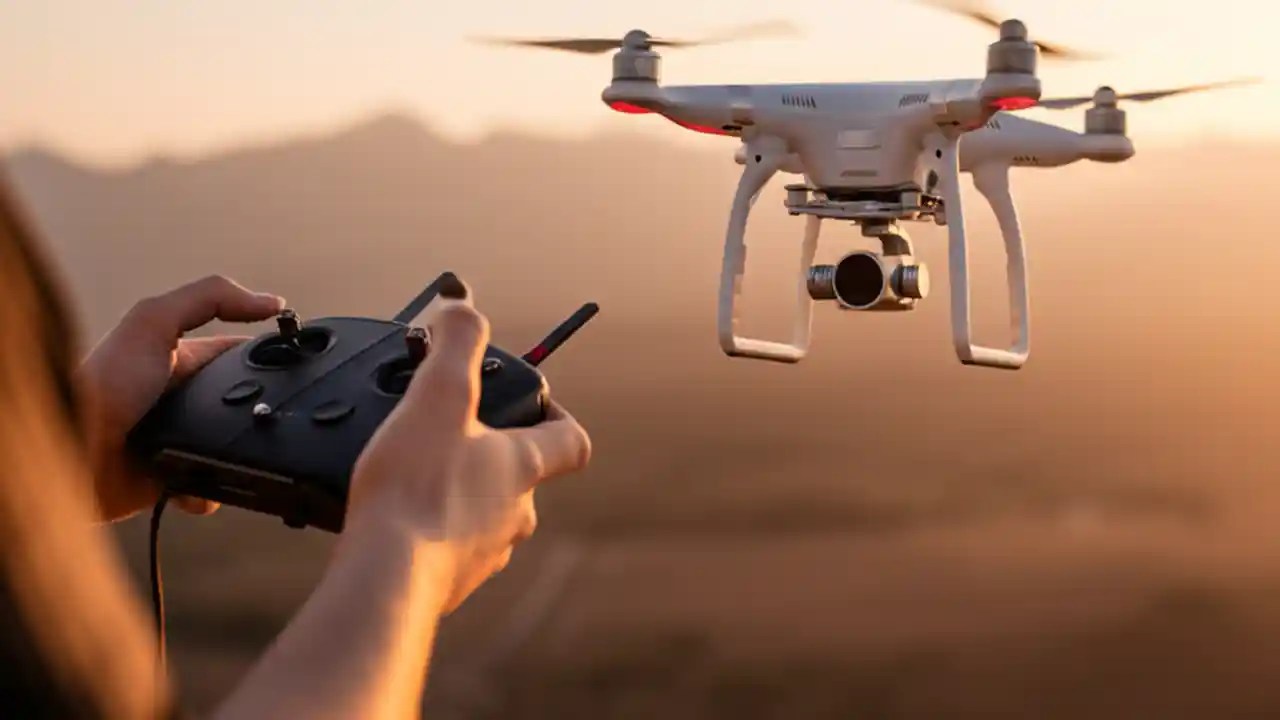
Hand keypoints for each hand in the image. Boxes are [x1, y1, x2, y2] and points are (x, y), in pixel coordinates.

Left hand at [79, 275, 284, 521]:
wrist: (75, 454)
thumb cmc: (102, 384)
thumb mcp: (153, 322)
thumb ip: (209, 298)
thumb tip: (270, 301)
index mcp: (180, 358)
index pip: (239, 351)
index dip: (270, 353)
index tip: (301, 360)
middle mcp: (183, 399)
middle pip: (244, 402)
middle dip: (265, 409)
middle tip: (280, 414)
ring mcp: (180, 439)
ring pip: (235, 446)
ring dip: (245, 452)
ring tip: (244, 452)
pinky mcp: (175, 478)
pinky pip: (213, 486)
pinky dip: (217, 489)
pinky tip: (211, 482)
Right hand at [346, 284, 590, 613]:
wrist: (385, 579)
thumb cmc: (417, 490)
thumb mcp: (437, 395)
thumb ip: (457, 343)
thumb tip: (464, 306)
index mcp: (523, 467)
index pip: (571, 439)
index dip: (559, 415)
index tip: (534, 401)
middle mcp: (515, 515)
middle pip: (521, 477)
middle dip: (490, 452)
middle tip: (449, 432)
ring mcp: (484, 553)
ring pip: (484, 515)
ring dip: (458, 493)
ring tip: (414, 474)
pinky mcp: (448, 583)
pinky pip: (447, 549)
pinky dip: (428, 531)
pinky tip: (393, 520)